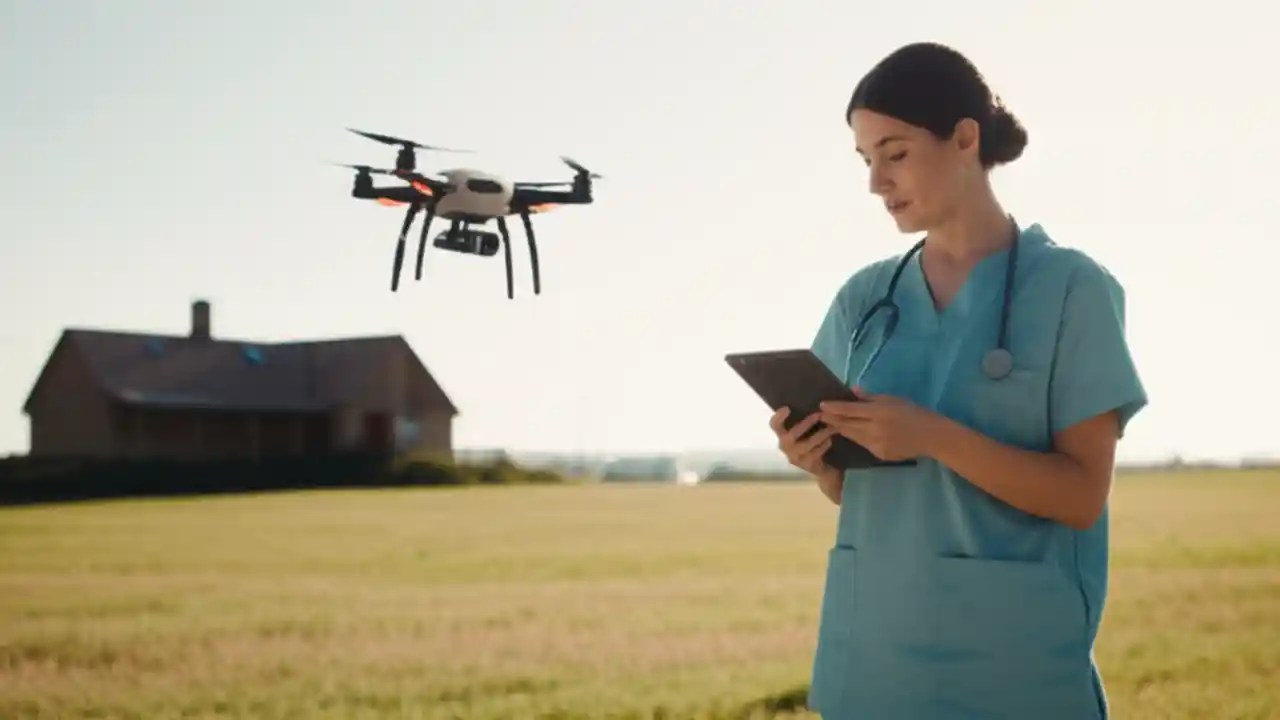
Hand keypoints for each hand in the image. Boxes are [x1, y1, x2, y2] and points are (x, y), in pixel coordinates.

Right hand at [769, 407, 838, 478]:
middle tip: (818, 415)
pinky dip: (824, 446)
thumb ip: (805, 416)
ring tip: (832, 427)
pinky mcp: (806, 465)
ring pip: (806, 444)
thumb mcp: (807, 428)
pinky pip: (815, 454)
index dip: (778, 417)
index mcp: (782, 434)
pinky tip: (830, 440)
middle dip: (805, 424)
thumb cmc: (813, 441)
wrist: (822, 466)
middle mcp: (785, 446)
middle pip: (790, 435)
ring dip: (820, 434)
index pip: (774, 425)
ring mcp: (794, 457)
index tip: (787, 408)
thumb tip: (815, 400)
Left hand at [819, 388, 938, 461]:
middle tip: (821, 415)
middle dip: (832, 420)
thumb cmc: (913, 413)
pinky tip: (851, 432)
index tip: (821, 405)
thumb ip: (870, 397)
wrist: (931, 437)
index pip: (849, 410)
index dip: (834, 408)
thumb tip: (853, 392)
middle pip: (846, 425)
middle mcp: (874, 429)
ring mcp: (876, 444)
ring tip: (831, 422)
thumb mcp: (892, 399)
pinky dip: (855, 437)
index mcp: (878, 412)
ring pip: (852, 436)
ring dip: (841, 429)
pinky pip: (862, 444)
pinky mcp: (878, 454)